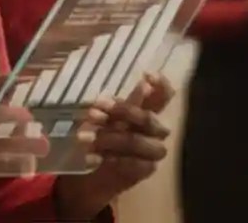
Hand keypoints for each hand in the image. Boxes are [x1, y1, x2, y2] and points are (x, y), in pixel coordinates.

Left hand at [55, 73, 174, 219]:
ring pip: (135, 141)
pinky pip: (132, 163)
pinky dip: (110, 159)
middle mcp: (157, 130)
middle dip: (121, 113)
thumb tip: (143, 83)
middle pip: (147, 119)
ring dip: (108, 138)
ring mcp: (153, 151)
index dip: (161, 86)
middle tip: (93, 111)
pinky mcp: (146, 170)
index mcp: (150, 110)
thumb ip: (124, 103)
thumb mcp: (108, 116)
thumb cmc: (104, 135)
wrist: (94, 172)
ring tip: (82, 137)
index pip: (165, 96)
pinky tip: (93, 157)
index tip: (146, 76)